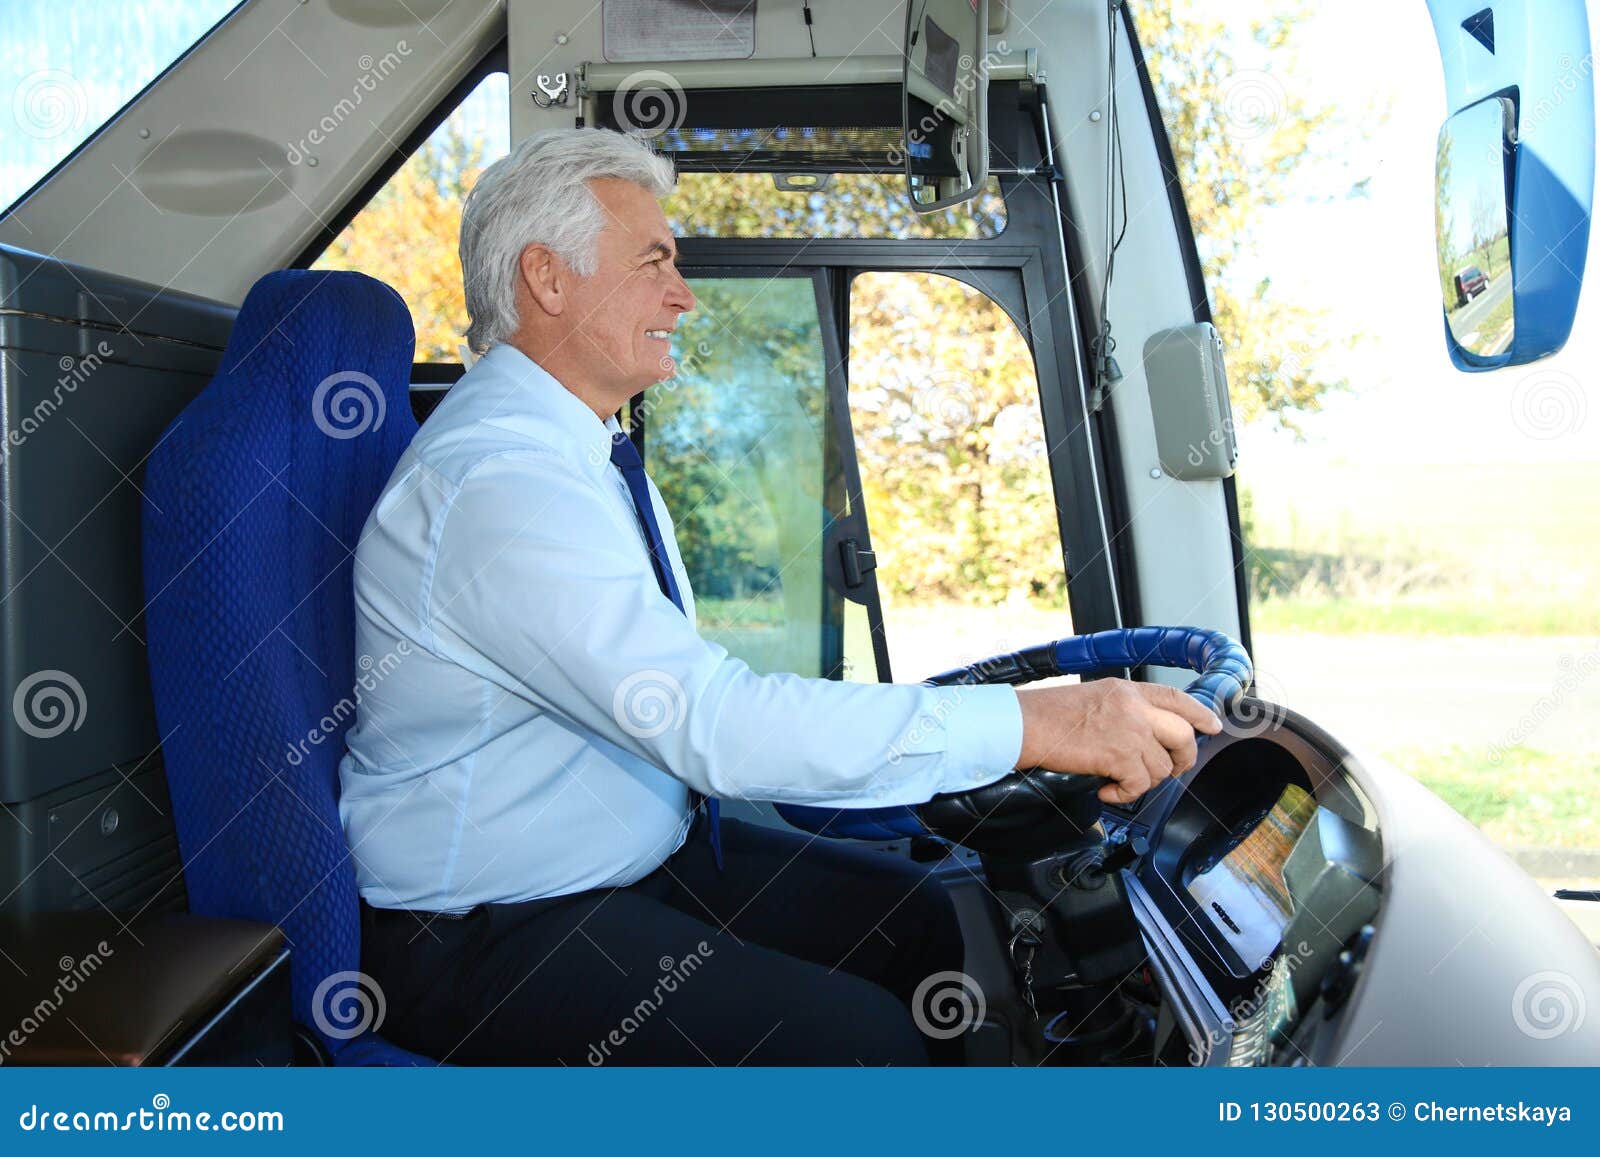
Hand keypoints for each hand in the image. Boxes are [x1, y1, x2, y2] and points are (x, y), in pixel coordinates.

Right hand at [1013, 679, 1222, 804]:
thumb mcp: (1095, 698)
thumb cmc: (1048, 715)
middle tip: (1170, 770)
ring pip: (1162, 767)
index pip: (1177, 698)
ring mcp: (1129, 731)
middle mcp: (1134, 708)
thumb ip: (1124, 710)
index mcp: (1128, 690)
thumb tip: (1144, 736)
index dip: (1200, 714)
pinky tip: (1107, 790)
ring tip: (1118, 780)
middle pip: (1183, 735)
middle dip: (1182, 759)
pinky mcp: (1119, 755)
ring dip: (1143, 781)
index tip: (1212, 726)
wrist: (1025, 724)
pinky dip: (1125, 794)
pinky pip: (1140, 784)